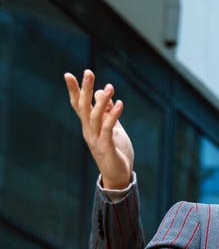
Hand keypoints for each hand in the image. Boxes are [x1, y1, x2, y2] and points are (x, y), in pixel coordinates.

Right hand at [64, 69, 133, 189]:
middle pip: (84, 107)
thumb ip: (109, 113)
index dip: (74, 90)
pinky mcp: (106, 147)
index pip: (79, 105)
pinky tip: (120, 104)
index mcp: (89, 126)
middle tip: (88, 72)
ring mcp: (96, 139)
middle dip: (85, 89)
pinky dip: (113, 115)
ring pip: (95, 116)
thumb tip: (105, 94)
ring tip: (110, 87)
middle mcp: (89, 131)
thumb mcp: (114, 128)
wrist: (118, 177)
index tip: (68, 74)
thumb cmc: (115, 152)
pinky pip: (108, 128)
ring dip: (102, 101)